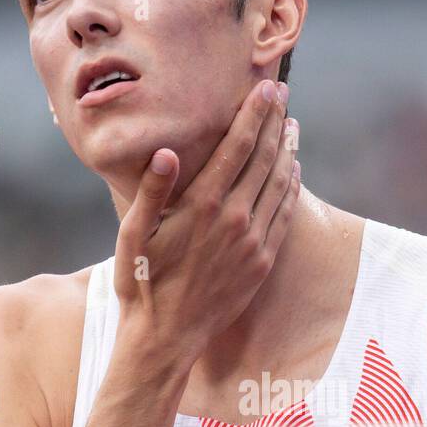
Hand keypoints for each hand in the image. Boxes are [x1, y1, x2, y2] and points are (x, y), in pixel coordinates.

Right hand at [113, 78, 299, 361]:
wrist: (166, 337)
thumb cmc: (142, 283)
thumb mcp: (133, 234)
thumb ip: (152, 191)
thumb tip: (167, 152)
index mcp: (202, 205)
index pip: (237, 147)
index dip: (254, 114)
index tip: (266, 88)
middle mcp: (234, 220)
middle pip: (264, 158)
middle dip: (274, 121)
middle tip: (282, 94)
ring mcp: (253, 243)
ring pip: (280, 185)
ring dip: (287, 151)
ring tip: (292, 125)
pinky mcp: (263, 264)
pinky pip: (285, 216)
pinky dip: (292, 188)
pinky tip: (293, 172)